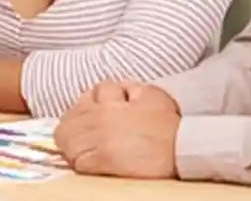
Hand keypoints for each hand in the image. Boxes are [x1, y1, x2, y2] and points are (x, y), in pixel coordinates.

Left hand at [55, 91, 179, 178]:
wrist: (183, 151)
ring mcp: (101, 140)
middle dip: (73, 126)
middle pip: (69, 119)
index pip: (88, 95)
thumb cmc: (170, 125)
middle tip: (80, 135)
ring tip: (81, 150)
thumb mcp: (152, 95)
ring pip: (67, 141)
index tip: (92, 115)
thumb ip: (130, 87)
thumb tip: (118, 88)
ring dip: (72, 145)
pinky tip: (88, 163)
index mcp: (112, 101)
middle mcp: (101, 117)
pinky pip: (78, 162)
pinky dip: (80, 163)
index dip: (89, 104)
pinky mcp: (104, 161)